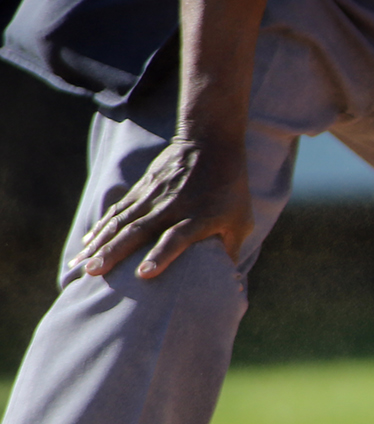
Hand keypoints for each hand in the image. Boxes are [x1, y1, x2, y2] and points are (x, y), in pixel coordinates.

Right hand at [71, 137, 252, 279]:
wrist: (210, 143)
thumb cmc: (230, 188)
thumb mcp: (242, 219)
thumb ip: (231, 248)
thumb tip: (228, 280)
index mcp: (200, 216)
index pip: (177, 237)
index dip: (161, 255)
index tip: (144, 274)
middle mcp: (173, 207)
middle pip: (139, 231)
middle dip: (115, 252)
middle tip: (93, 272)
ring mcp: (154, 196)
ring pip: (121, 222)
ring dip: (100, 243)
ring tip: (81, 264)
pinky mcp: (141, 189)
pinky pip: (117, 210)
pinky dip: (101, 227)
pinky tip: (87, 242)